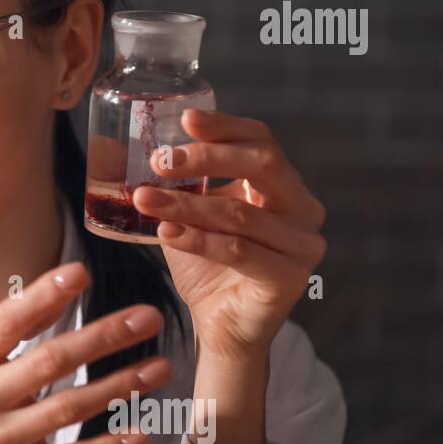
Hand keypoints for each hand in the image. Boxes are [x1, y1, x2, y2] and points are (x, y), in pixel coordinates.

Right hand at [0, 261, 171, 443]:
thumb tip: (45, 300)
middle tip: (146, 317)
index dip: (44, 296)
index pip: (7, 322)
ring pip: (68, 407)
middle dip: (103, 336)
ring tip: (158, 367)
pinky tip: (138, 432)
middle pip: (50, 360)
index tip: (79, 273)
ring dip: (118, 386)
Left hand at [132, 107, 326, 358]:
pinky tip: (165, 232)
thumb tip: (140, 147)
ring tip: (143, 199)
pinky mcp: (290, 278)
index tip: (185, 119)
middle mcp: (302, 209)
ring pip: (239, 213)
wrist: (219, 324)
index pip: (261, 140)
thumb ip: (183, 183)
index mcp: (283, 185)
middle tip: (159, 160)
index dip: (224, 126)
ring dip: (185, 204)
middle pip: (262, 164)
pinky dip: (197, 239)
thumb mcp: (193, 213)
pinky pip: (238, 251)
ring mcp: (302, 244)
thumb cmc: (208, 264)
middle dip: (206, 158)